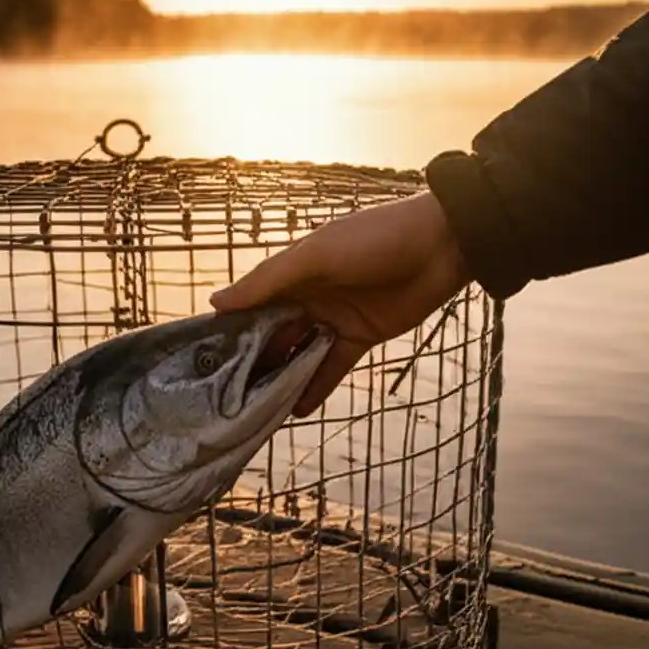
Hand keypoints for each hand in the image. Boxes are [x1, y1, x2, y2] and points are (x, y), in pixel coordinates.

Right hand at [209, 191, 470, 416]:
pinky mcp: (361, 337)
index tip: (205, 359)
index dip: (231, 330)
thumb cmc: (374, 239)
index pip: (252, 303)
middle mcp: (308, 295)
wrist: (443, 245)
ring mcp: (334, 317)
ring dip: (282, 377)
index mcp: (293, 271)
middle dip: (254, 361)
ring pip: (300, 352)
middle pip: (273, 333)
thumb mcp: (315, 255)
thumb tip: (216, 303)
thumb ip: (268, 281)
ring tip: (256, 408)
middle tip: (228, 395)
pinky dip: (315, 386)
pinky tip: (296, 409)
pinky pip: (332, 365)